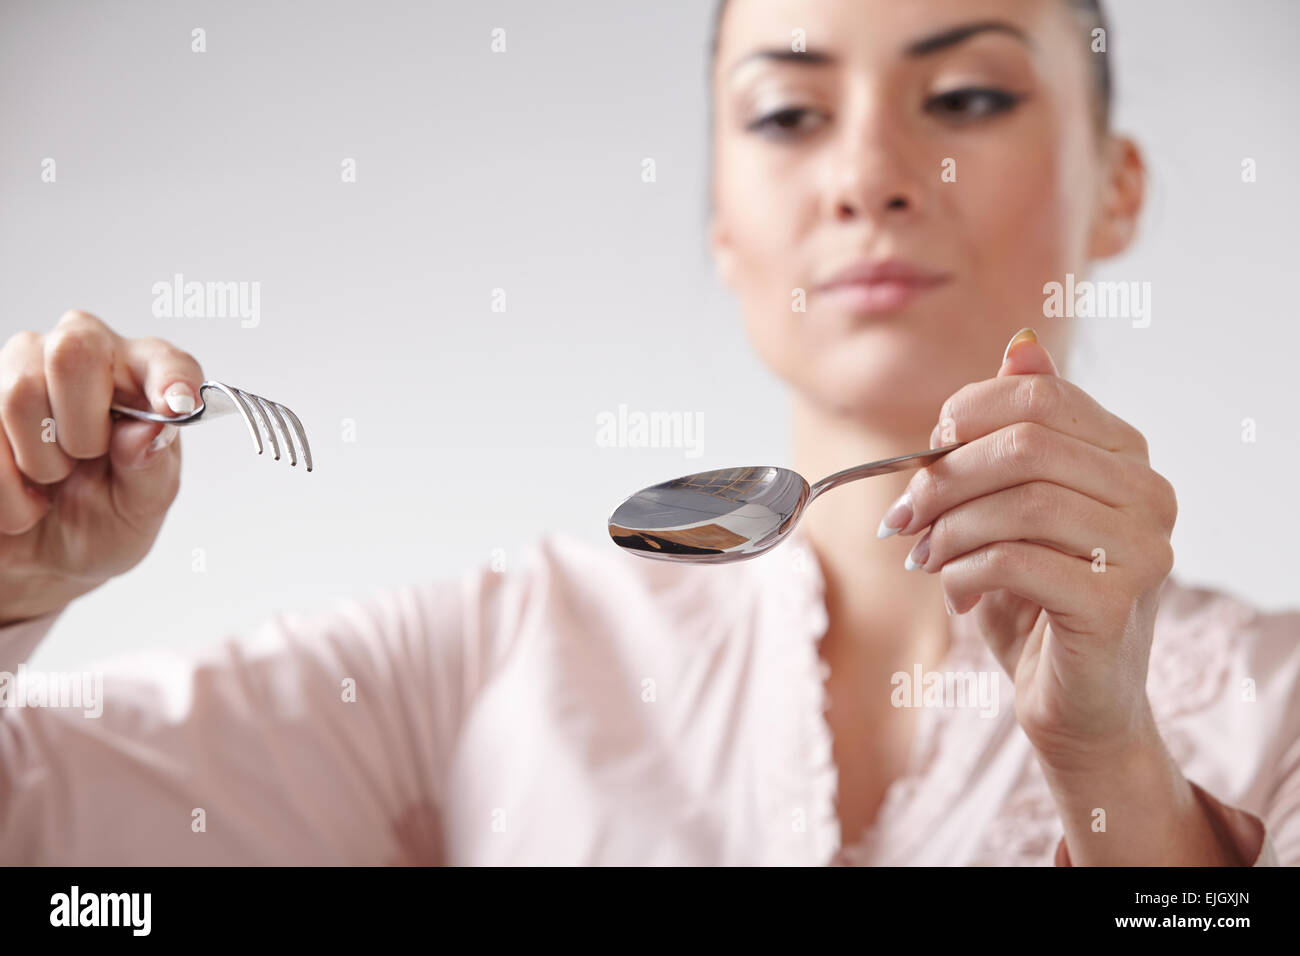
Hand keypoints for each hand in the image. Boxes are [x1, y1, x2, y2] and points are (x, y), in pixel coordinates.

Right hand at [0, 311, 204, 624]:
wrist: (47, 555)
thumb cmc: (105, 517)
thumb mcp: (141, 505)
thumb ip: (151, 467)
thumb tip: (150, 429)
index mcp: (141, 377)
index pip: (164, 359)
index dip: (171, 376)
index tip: (176, 406)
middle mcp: (81, 357)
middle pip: (73, 352)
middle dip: (82, 427)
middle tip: (85, 460)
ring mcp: (21, 371)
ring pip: (20, 394)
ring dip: (42, 461)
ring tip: (51, 478)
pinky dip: (8, 489)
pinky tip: (22, 490)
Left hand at [880, 328, 1177, 772]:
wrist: (1073, 699)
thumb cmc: (1034, 596)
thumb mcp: (1012, 505)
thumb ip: (1014, 432)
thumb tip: (1020, 346)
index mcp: (1125, 453)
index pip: (1038, 396)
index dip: (965, 416)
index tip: (926, 455)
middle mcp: (1148, 491)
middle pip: (1025, 445)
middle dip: (945, 479)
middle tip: (905, 517)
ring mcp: (1143, 547)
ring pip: (1019, 503)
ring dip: (949, 531)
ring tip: (925, 559)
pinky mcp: (1117, 602)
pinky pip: (1016, 561)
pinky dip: (966, 572)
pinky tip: (957, 594)